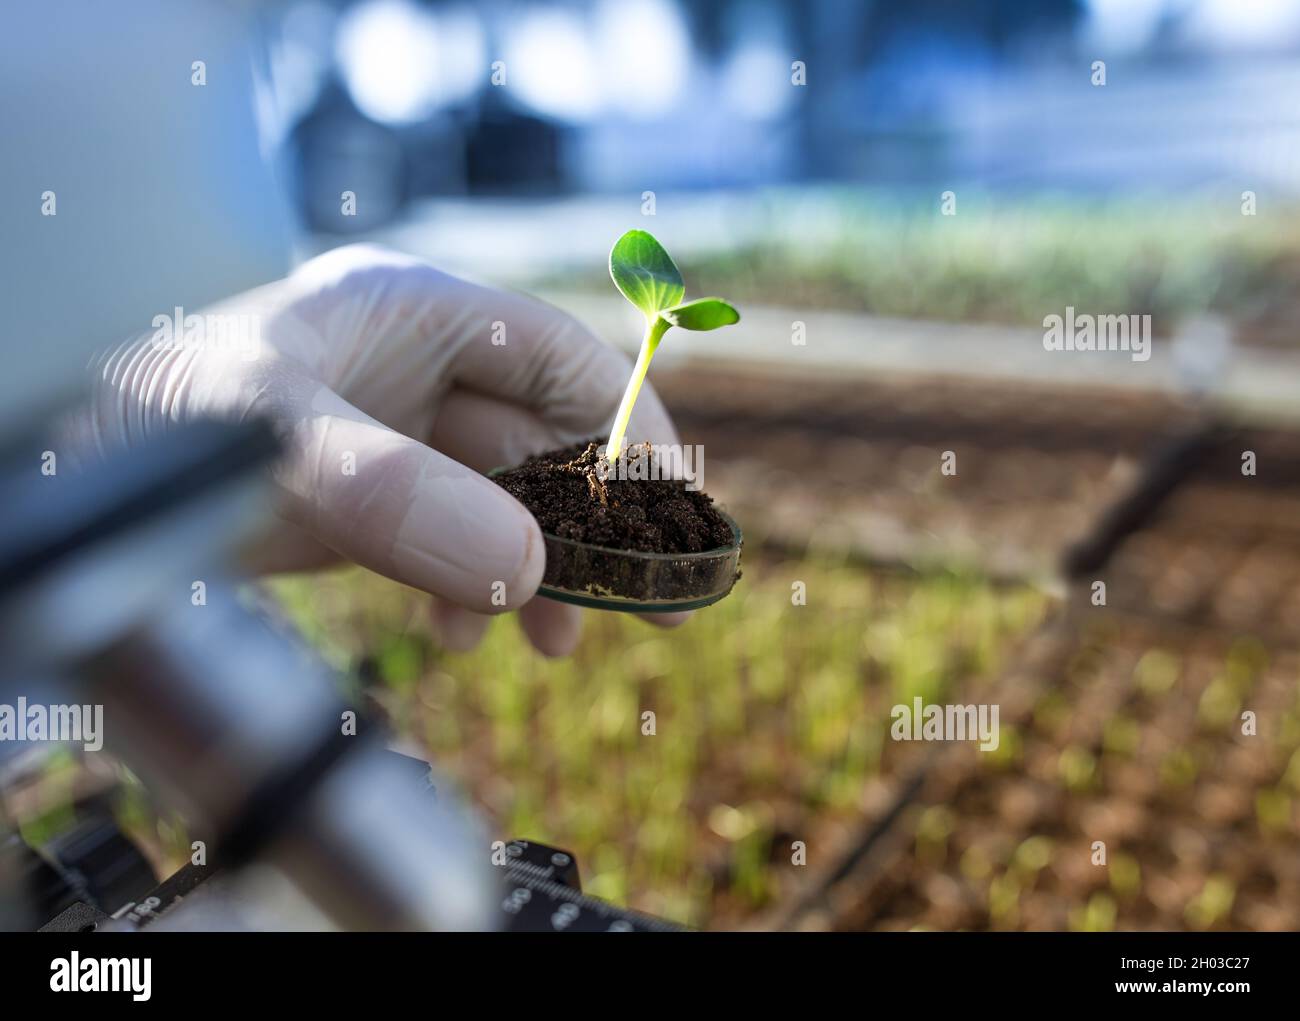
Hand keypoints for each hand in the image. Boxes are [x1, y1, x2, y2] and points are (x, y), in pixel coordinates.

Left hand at [88, 244, 686, 655]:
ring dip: (542, 569)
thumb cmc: (152, 424)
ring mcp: (398, 433)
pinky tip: (465, 633)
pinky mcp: (375, 494)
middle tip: (644, 604)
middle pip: (547, 438)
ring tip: (557, 641)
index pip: (559, 358)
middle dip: (592, 524)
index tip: (672, 507)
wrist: (68, 472)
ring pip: (509, 497)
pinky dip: (476, 589)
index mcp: (412, 310)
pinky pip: (458, 538)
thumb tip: (526, 569)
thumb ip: (393, 496)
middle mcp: (417, 364)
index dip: (627, 429)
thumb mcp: (271, 443)